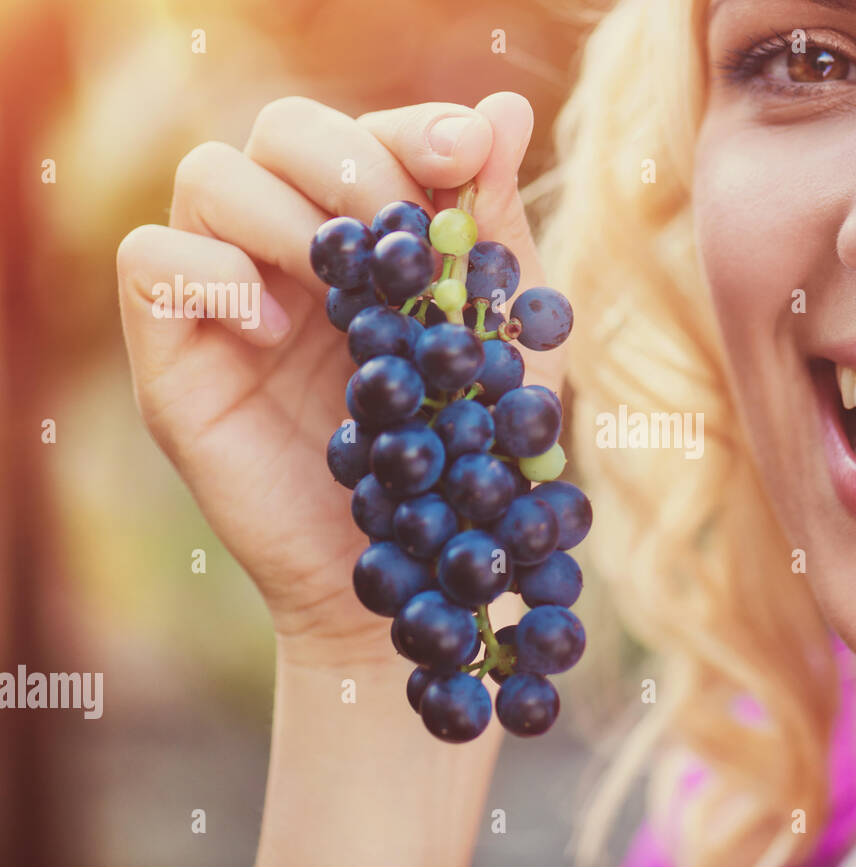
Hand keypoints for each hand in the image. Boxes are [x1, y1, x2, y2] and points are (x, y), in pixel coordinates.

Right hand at [116, 92, 556, 661]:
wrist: (418, 570)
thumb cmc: (465, 456)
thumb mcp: (495, 340)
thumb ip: (490, 231)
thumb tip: (502, 105)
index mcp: (372, 238)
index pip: (368, 135)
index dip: (414, 127)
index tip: (465, 154)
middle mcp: (291, 250)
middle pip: (281, 130)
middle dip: (347, 162)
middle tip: (396, 232)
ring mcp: (228, 298)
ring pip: (208, 176)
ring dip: (283, 213)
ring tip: (341, 290)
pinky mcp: (173, 356)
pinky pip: (151, 262)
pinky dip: (212, 276)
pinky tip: (276, 332)